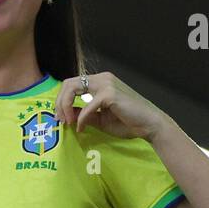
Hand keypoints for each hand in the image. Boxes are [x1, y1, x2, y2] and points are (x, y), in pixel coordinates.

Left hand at [52, 71, 170, 140]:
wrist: (149, 125)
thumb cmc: (128, 122)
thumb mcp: (99, 118)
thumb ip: (83, 113)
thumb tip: (66, 114)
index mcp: (100, 82)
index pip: (72, 84)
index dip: (61, 101)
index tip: (61, 118)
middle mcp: (102, 78)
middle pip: (68, 83)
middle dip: (59, 103)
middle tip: (60, 120)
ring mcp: (106, 84)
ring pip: (72, 88)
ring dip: (65, 107)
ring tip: (68, 122)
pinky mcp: (109, 94)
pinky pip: (86, 107)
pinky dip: (81, 119)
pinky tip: (81, 128)